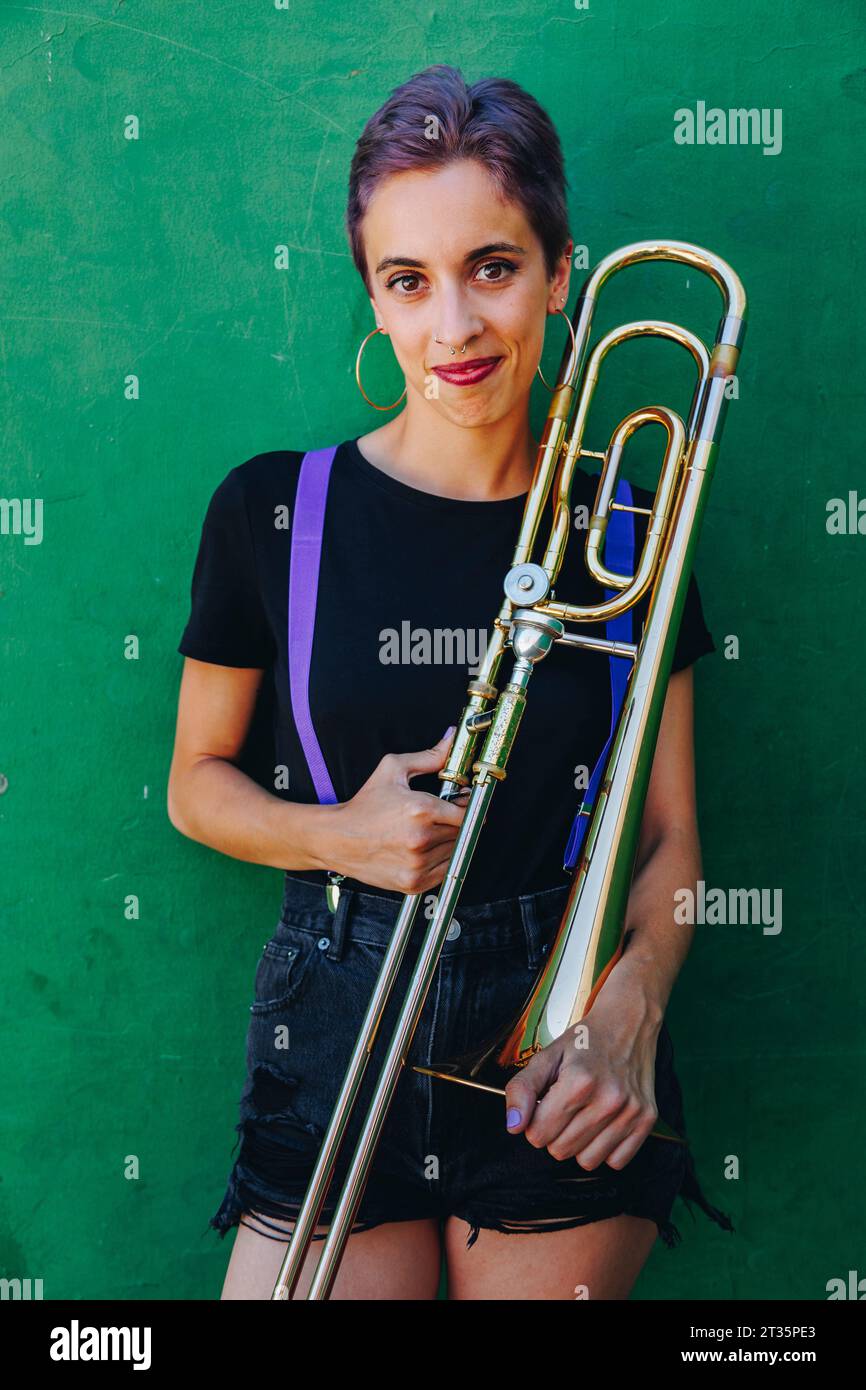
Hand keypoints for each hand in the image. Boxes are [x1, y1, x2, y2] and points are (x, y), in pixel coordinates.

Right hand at [323, 729, 470, 894]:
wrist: (336, 838)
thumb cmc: (364, 805)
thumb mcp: (393, 770)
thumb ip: (429, 757)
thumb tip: (452, 740)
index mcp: (422, 810)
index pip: (469, 812)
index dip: (467, 805)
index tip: (459, 802)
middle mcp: (422, 839)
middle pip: (463, 831)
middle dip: (455, 822)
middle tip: (438, 815)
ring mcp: (418, 864)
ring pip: (455, 851)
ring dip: (448, 841)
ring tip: (425, 831)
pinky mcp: (414, 882)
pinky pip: (444, 871)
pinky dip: (440, 860)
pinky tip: (421, 849)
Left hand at [503, 956, 663, 1170]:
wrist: (628, 1022)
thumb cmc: (585, 1040)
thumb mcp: (546, 1055)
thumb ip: (522, 1089)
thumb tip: (514, 1126)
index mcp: (579, 1082)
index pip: (538, 1135)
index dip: (535, 1121)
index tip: (545, 1105)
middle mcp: (608, 1100)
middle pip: (560, 1151)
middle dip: (555, 1132)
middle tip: (565, 1106)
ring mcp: (631, 1112)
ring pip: (588, 1162)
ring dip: (580, 1143)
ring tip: (585, 1114)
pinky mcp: (647, 1120)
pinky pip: (616, 1161)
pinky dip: (606, 1148)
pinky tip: (604, 1123)